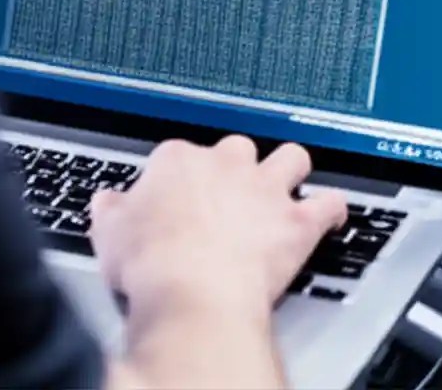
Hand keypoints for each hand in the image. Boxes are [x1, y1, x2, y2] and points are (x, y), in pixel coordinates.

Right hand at [89, 135, 347, 327]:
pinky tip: (330, 217)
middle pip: (238, 149)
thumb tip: (108, 202)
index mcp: (178, 161)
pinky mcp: (297, 221)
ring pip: (292, 157)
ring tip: (285, 187)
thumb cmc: (152, 266)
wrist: (193, 293)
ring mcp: (266, 189)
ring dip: (291, 171)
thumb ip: (111, 211)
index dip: (180, 179)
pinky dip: (333, 210)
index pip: (180, 155)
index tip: (177, 199)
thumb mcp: (109, 234)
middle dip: (237, 168)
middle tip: (229, 196)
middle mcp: (227, 164)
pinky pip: (330, 203)